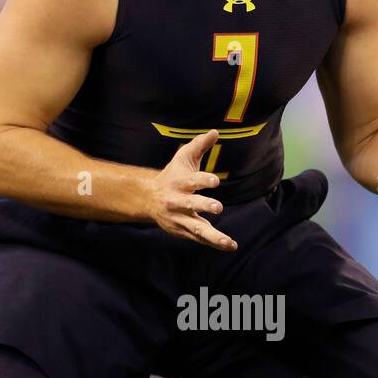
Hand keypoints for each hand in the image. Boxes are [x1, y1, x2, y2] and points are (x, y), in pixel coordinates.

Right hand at [149, 129, 236, 250]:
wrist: (148, 199)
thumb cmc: (172, 176)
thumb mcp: (182, 159)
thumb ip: (199, 146)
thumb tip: (215, 132)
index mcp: (178, 183)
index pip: (191, 181)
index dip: (203, 180)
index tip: (215, 181)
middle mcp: (177, 202)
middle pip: (190, 204)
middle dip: (203, 206)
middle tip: (218, 207)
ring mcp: (179, 218)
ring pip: (196, 228)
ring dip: (212, 235)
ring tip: (228, 241)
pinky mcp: (183, 231)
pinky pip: (200, 238)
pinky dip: (214, 243)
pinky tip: (230, 246)